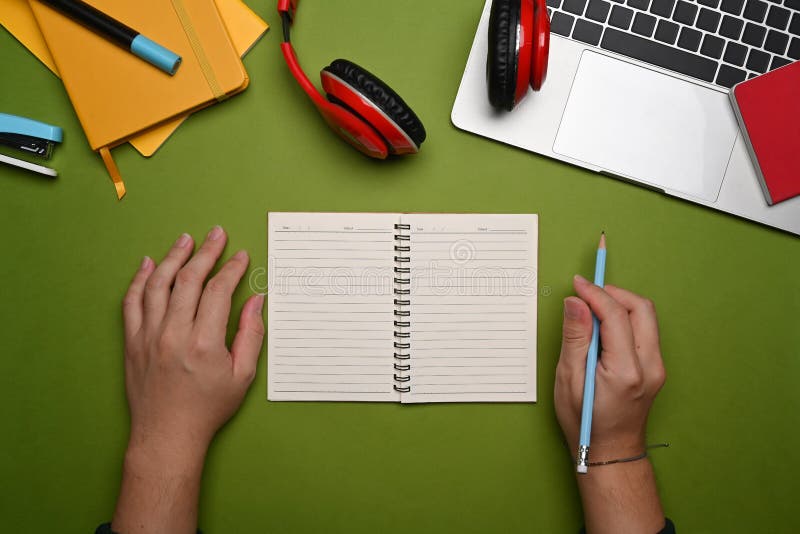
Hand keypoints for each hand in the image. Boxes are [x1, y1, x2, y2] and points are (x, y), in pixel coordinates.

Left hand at [112, 227, 263, 533]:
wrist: (167, 436)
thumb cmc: (207, 409)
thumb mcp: (242, 376)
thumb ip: (251, 334)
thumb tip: (255, 301)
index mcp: (204, 343)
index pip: (217, 291)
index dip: (231, 269)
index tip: (240, 256)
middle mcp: (173, 335)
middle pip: (188, 280)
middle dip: (205, 253)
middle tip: (216, 234)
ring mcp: (148, 337)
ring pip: (158, 285)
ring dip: (173, 258)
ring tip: (185, 240)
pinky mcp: (132, 342)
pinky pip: (132, 303)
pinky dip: (140, 280)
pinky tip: (149, 264)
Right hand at [554, 275, 665, 460]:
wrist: (611, 451)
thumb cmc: (585, 421)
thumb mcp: (569, 379)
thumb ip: (575, 337)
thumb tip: (576, 302)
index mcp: (626, 371)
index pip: (616, 315)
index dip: (595, 293)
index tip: (578, 283)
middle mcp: (649, 366)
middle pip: (641, 309)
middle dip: (613, 293)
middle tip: (587, 292)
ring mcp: (657, 367)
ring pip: (646, 317)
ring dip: (620, 304)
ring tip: (593, 308)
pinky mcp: (656, 368)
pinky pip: (644, 331)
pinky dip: (625, 319)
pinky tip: (604, 327)